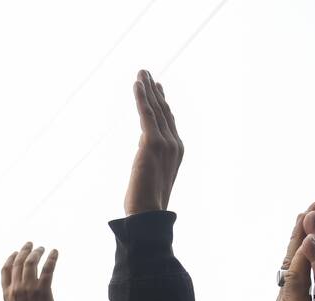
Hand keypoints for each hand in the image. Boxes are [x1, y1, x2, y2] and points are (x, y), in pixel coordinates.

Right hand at [1, 242, 58, 300]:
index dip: (11, 258)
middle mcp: (16, 289)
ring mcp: (29, 289)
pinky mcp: (43, 291)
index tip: (16, 252)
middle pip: (18, 262)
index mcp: (7, 294)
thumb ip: (14, 300)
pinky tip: (55, 252)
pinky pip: (47, 269)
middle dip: (25, 251)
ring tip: (43, 249)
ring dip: (37, 252)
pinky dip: (51, 258)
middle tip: (32, 245)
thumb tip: (18, 294)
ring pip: (31, 262)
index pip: (5, 270)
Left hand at [124, 70, 182, 215]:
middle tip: (146, 73)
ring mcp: (166, 142)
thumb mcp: (150, 174)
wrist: (148, 213)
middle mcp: (175, 144)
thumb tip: (143, 143)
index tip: (155, 88)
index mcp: (176, 151)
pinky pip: (146, 114)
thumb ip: (150, 156)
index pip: (168, 121)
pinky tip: (137, 83)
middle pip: (164, 111)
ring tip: (141, 72)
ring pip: (156, 109)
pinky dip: (142, 97)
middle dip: (154, 90)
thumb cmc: (146, 202)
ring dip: (147, 88)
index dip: (161, 103)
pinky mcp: (153, 143)